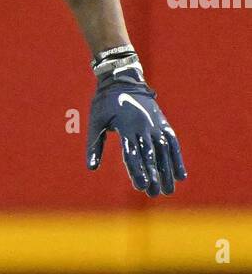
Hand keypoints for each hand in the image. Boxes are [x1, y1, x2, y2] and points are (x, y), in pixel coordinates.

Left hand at [87, 73, 186, 196]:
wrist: (122, 80)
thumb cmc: (105, 104)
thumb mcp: (95, 122)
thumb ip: (93, 145)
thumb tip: (91, 168)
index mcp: (126, 127)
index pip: (132, 154)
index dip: (137, 171)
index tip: (141, 187)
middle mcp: (143, 127)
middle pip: (150, 156)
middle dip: (153, 176)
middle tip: (154, 194)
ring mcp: (155, 125)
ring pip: (164, 152)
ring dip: (167, 172)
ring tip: (168, 191)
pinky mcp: (162, 123)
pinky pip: (172, 143)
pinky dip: (178, 159)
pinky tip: (181, 175)